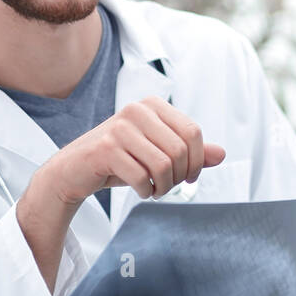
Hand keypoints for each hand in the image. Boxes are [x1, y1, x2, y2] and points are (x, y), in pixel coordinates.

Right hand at [33, 96, 225, 207]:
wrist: (73, 171)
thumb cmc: (120, 160)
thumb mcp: (157, 153)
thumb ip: (190, 152)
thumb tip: (221, 154)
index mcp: (152, 105)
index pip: (193, 132)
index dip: (198, 160)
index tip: (190, 177)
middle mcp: (136, 110)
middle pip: (180, 150)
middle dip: (180, 176)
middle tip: (169, 186)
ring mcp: (119, 128)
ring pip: (164, 165)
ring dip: (165, 186)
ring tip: (156, 190)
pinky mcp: (106, 149)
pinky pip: (142, 177)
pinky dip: (146, 191)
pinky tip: (141, 190)